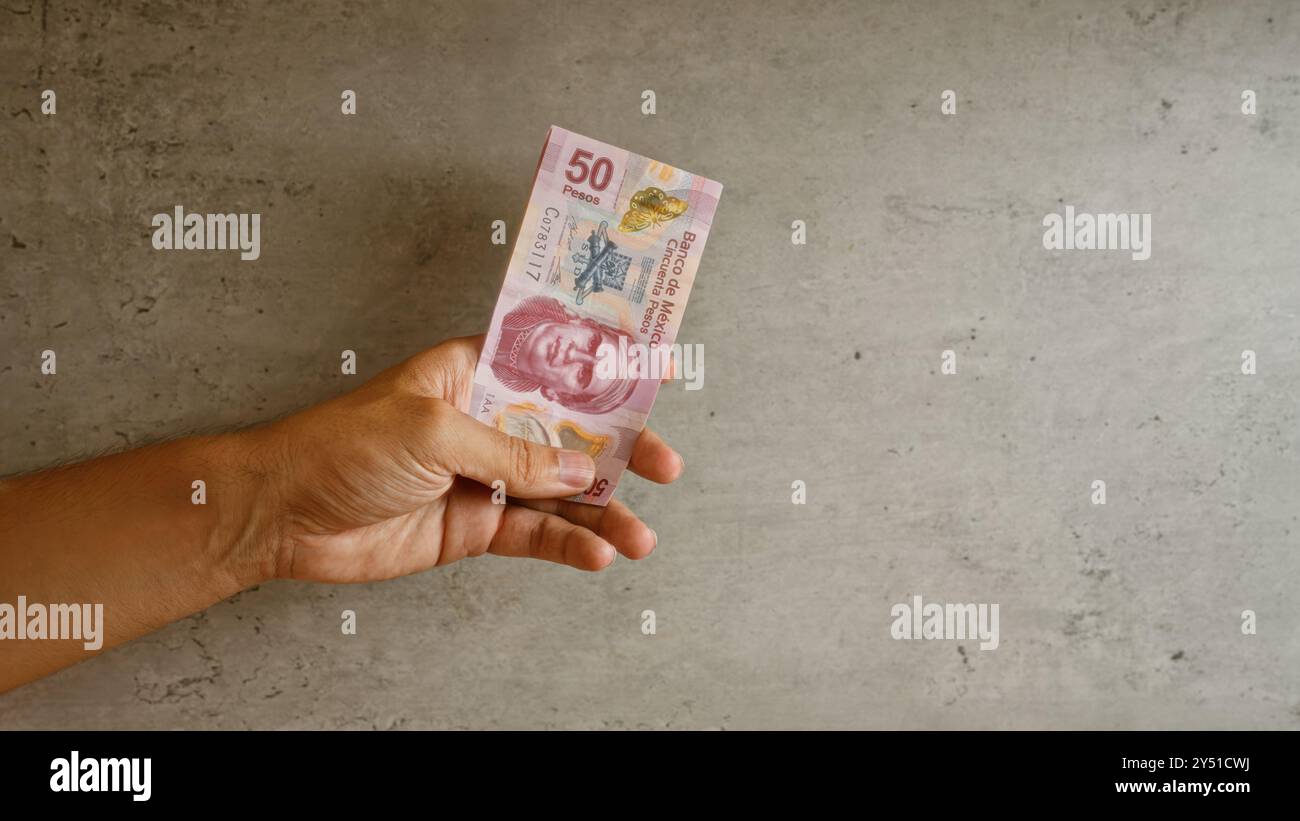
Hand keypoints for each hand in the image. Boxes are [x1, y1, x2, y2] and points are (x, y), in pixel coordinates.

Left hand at [245, 335, 682, 581]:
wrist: (283, 513)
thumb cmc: (341, 444)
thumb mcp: (432, 432)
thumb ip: (510, 454)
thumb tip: (577, 470)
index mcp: (476, 374)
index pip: (552, 365)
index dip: (603, 372)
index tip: (654, 375)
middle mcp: (487, 422)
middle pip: (570, 434)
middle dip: (619, 451)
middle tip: (664, 465)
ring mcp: (483, 477)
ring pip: (560, 494)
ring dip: (602, 514)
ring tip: (640, 538)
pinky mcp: (473, 527)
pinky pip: (533, 535)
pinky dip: (567, 545)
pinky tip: (597, 555)